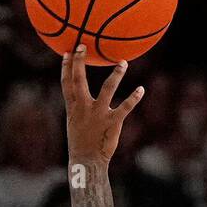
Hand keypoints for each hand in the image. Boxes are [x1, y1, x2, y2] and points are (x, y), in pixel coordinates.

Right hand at [61, 45, 143, 163]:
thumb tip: (80, 100)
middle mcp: (84, 107)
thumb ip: (78, 109)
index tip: (67, 53)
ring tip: (123, 62)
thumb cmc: (81, 143)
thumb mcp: (74, 123)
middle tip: (83, 45)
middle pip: (79, 80)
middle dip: (79, 62)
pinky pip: (125, 107)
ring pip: (108, 89)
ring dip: (116, 74)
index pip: (66, 83)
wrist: (87, 161)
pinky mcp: (112, 122)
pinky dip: (134, 98)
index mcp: (73, 107)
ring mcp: (98, 114)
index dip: (66, 67)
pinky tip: (141, 89)